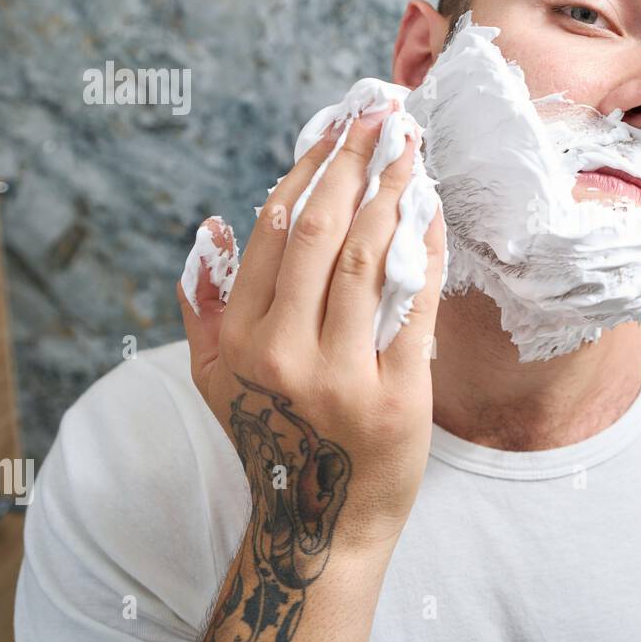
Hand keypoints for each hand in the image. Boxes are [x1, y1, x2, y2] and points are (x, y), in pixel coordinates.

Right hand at [176, 107, 444, 558]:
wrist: (324, 528)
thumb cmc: (274, 442)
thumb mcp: (217, 382)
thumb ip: (206, 307)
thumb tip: (213, 225)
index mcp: (241, 341)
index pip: (273, 233)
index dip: (307, 172)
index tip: (334, 129)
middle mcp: (284, 355)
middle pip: (321, 234)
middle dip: (353, 163)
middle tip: (381, 114)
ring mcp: (341, 378)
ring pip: (367, 262)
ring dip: (392, 195)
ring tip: (409, 149)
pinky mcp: (396, 398)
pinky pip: (414, 307)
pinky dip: (426, 251)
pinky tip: (434, 211)